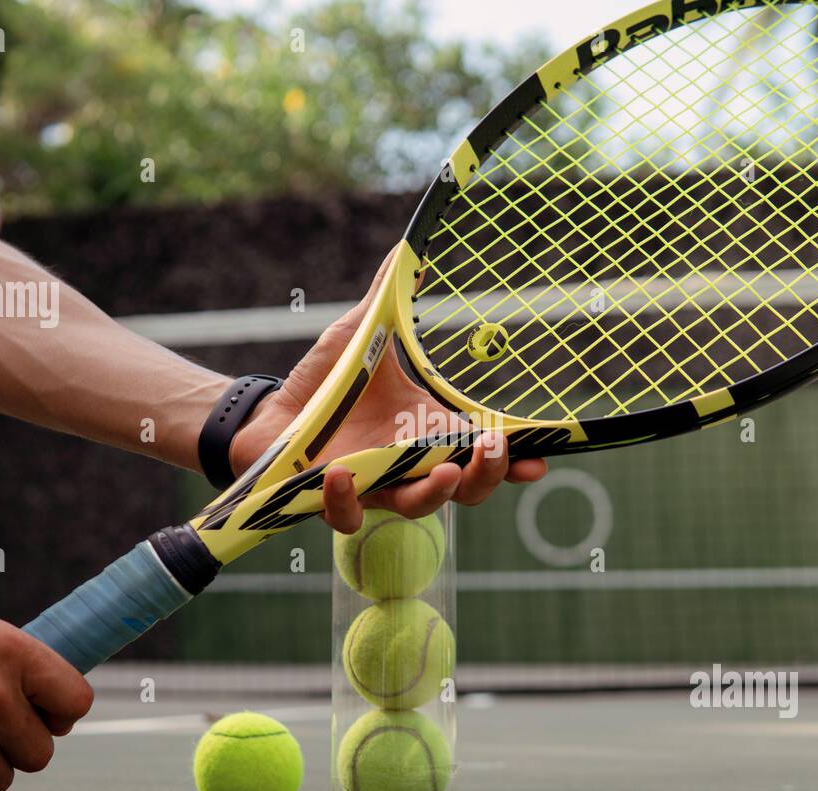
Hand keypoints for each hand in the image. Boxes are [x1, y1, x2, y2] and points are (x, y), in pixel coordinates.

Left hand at [231, 246, 546, 532]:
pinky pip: (349, 513)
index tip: (542, 456)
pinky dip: (347, 499)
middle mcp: (410, 465)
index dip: (514, 458)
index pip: (481, 451)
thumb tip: (409, 250)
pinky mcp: (335, 499)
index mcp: (427, 431)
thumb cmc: (327, 381)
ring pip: (418, 507)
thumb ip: (387, 299)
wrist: (274, 412)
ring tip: (447, 470)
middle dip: (488, 475)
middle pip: (466, 487)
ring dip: (437, 494)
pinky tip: (342, 473)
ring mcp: (375, 485)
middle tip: (497, 450)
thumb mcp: (362, 336)